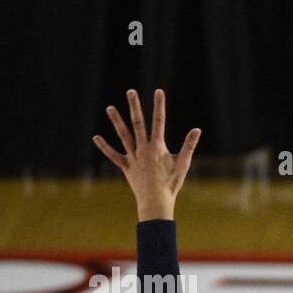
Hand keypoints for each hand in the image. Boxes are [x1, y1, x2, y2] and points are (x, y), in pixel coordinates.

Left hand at [93, 89, 200, 220]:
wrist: (156, 201)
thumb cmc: (171, 183)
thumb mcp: (183, 163)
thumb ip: (189, 145)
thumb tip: (197, 130)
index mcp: (157, 146)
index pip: (159, 121)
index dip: (159, 105)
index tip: (159, 91)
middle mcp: (143, 148)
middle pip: (138, 123)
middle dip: (135, 106)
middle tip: (131, 91)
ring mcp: (133, 157)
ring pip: (123, 135)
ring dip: (116, 121)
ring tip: (110, 108)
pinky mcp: (126, 167)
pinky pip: (113, 156)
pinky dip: (105, 147)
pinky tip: (96, 137)